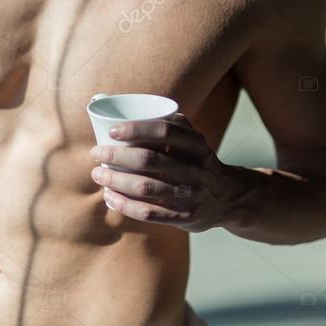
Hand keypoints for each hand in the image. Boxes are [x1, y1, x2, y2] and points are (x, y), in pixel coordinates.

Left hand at [89, 111, 239, 231]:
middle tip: (96, 153)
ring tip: (98, 174)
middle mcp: (195, 168)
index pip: (165, 131)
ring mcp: (190, 194)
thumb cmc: (199, 162)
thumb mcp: (194, 140)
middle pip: (150, 160)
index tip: (112, 131)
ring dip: (116, 181)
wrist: (229, 198)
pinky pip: (149, 212)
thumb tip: (132, 109)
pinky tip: (110, 198)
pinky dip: (125, 205)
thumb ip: (172, 124)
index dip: (136, 129)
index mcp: (197, 145)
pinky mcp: (184, 216)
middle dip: (117, 156)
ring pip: (146, 187)